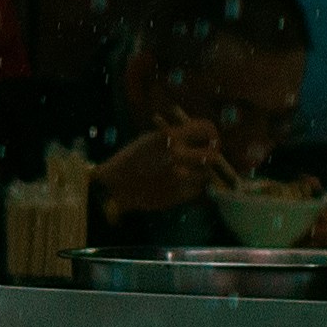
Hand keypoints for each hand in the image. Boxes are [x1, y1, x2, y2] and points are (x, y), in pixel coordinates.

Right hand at [91, 121, 215, 220]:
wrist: (114, 187)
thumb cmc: (130, 159)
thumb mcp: (150, 139)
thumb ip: (175, 136)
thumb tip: (198, 136)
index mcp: (170, 137)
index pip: (205, 130)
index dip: (211, 132)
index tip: (211, 136)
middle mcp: (179, 156)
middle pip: (213, 155)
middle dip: (212, 153)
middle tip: (209, 153)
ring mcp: (180, 178)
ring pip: (206, 174)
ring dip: (202, 171)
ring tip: (190, 169)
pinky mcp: (178, 195)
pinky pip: (196, 189)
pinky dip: (193, 186)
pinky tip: (181, 183)